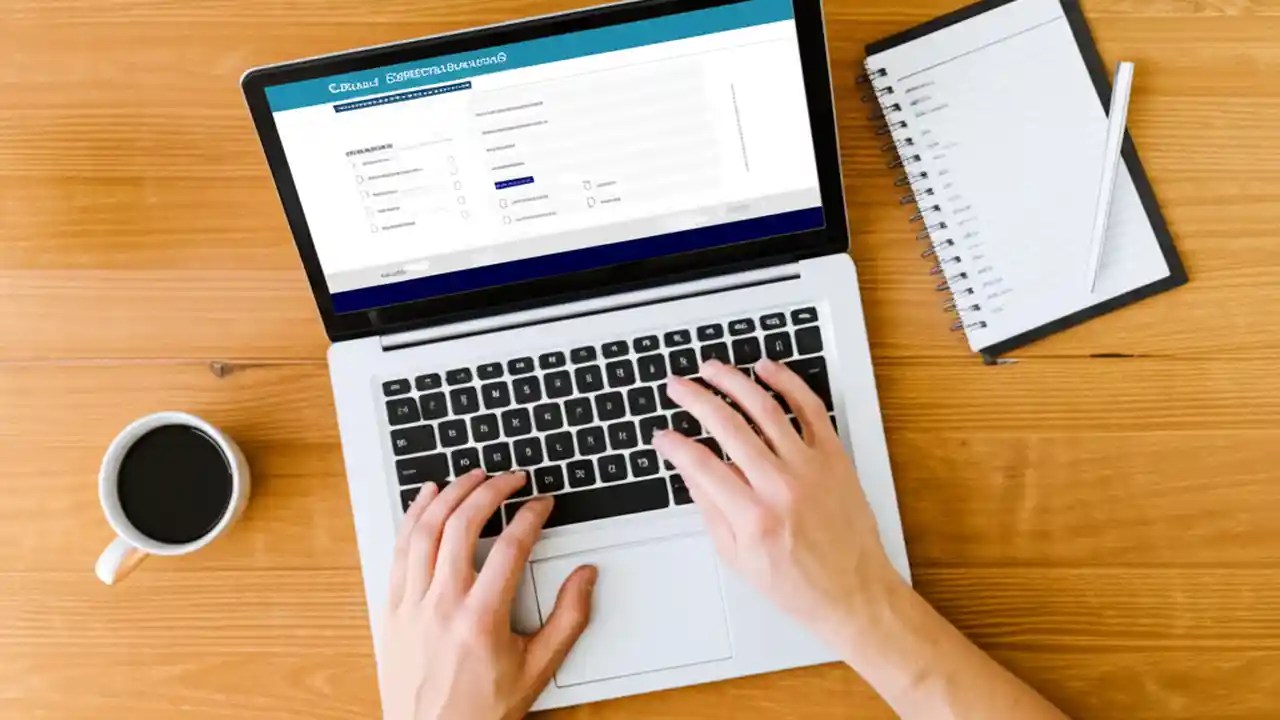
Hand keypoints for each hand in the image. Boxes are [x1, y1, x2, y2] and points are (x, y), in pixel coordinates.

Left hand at [379, 470, 596, 719]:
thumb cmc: (481, 711)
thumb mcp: (538, 669)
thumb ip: (569, 620)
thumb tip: (585, 577)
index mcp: (481, 619)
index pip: (510, 547)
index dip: (531, 516)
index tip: (543, 503)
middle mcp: (442, 605)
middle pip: (463, 526)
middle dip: (490, 491)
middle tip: (511, 477)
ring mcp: (411, 605)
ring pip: (425, 530)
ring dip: (450, 495)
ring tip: (472, 476)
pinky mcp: (392, 609)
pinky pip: (399, 551)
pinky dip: (413, 517)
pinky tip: (426, 498)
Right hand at [652, 358, 900, 635]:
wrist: (854, 592)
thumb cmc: (799, 584)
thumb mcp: (738, 559)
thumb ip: (711, 511)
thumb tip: (690, 473)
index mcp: (752, 516)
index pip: (701, 464)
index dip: (675, 445)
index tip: (663, 435)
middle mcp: (780, 486)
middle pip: (728, 426)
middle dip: (696, 398)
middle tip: (678, 386)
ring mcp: (810, 467)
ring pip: (766, 408)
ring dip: (734, 381)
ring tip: (712, 368)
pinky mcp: (834, 457)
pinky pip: (810, 409)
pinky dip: (788, 383)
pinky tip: (767, 369)